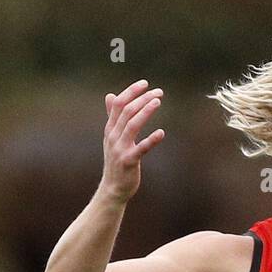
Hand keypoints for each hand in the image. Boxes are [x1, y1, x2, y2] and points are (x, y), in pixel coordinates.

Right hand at [100, 78, 164, 202]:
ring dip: (146, 111)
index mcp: (110, 128)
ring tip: (158, 102)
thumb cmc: (116, 162)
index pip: (119, 104)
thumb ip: (112, 116)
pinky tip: (161, 133)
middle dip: (143, 99)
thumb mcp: (112, 137)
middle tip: (158, 92)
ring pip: (132, 125)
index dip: (131, 92)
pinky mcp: (129, 161)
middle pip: (127, 111)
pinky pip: (141, 148)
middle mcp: (113, 136)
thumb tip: (110, 95)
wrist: (113, 188)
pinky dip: (151, 140)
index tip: (145, 83)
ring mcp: (120, 149)